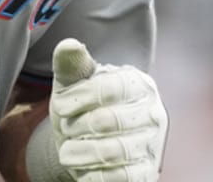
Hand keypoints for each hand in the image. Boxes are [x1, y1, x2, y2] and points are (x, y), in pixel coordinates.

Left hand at [32, 38, 167, 181]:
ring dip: (80, 152)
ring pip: (112, 152)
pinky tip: (81, 167)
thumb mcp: (72, 84)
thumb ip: (71, 64)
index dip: (78, 98)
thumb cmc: (83, 107)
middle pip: (107, 121)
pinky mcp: (147, 174)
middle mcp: (153, 114)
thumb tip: (69, 45)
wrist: (89, 143)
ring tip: (68, 150)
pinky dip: (92, 175)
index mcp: (138, 84)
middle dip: (76, 126)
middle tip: (66, 128)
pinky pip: (119, 179)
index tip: (59, 105)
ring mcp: (153, 146)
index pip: (108, 88)